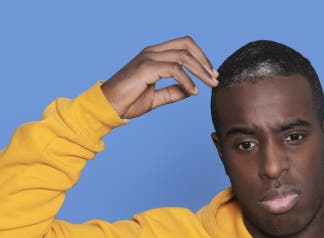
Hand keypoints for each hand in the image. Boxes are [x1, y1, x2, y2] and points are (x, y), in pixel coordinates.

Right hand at [100, 35, 218, 119]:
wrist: (108, 107)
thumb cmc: (128, 101)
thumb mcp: (156, 98)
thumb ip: (173, 92)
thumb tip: (191, 90)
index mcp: (155, 55)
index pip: (183, 46)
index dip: (201, 57)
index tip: (211, 74)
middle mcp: (152, 52)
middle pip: (187, 44)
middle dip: (204, 60)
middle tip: (215, 78)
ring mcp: (149, 58)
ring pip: (183, 56)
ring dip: (201, 70)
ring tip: (210, 84)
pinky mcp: (146, 68)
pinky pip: (174, 69)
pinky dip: (187, 80)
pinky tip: (193, 91)